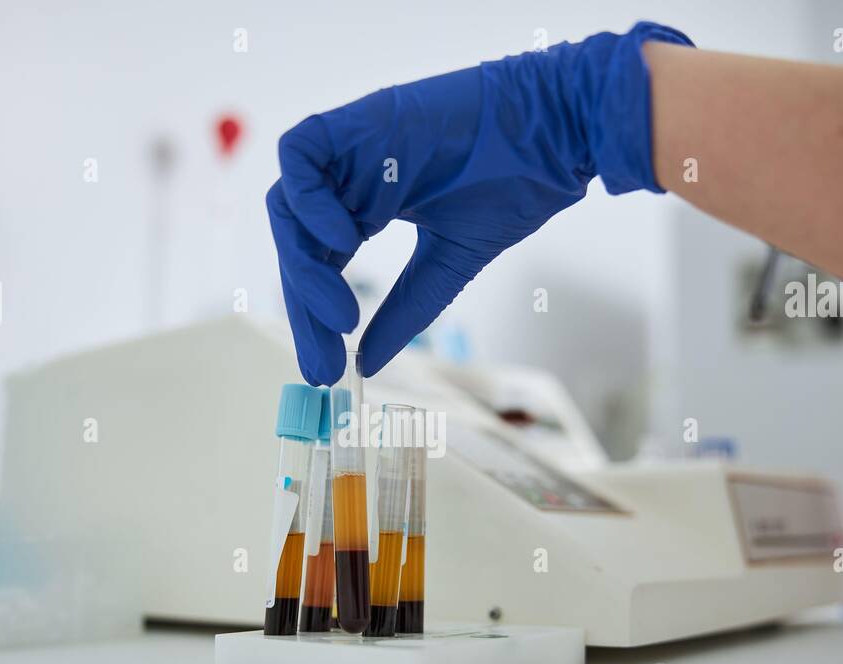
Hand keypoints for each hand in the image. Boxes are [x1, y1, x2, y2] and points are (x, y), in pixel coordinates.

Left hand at [266, 21, 692, 385]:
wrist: (553, 136)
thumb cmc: (511, 186)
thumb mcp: (446, 265)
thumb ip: (403, 311)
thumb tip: (365, 365)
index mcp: (365, 209)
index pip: (319, 266)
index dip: (313, 317)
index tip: (326, 366)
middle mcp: (348, 180)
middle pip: (299, 245)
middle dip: (305, 308)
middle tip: (324, 360)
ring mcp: (350, 149)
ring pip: (289, 207)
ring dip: (304, 266)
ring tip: (339, 316)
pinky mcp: (357, 119)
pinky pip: (301, 154)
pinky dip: (306, 199)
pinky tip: (341, 241)